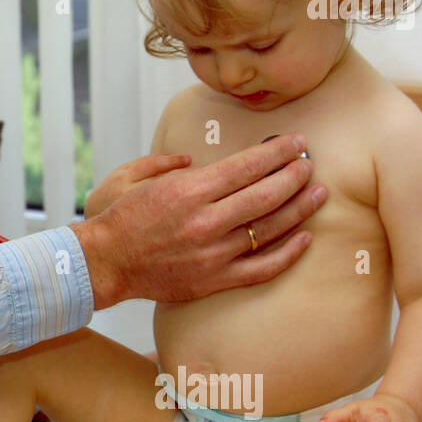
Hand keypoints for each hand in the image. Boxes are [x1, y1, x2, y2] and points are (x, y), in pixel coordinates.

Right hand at [71, 136, 325, 308]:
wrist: (104, 263)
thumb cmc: (118, 218)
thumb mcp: (131, 176)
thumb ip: (164, 161)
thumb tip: (192, 158)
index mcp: (188, 191)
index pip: (246, 167)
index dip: (276, 153)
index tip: (295, 143)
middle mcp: (205, 221)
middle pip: (265, 195)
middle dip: (294, 175)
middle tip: (309, 164)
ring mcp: (213, 253)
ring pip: (269, 229)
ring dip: (299, 209)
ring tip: (318, 193)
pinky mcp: (214, 279)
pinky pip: (261, 268)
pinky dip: (287, 253)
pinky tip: (304, 238)